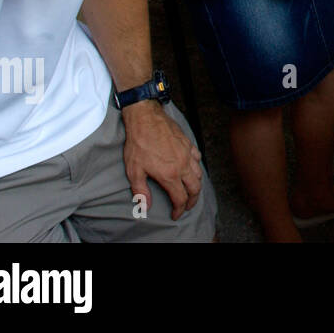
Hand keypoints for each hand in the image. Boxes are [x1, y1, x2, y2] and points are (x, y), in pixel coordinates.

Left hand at [121, 101, 202, 219]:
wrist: (146, 119)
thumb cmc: (139, 143)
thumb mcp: (134, 170)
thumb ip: (141, 190)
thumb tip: (146, 205)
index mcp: (169, 175)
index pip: (180, 198)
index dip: (179, 209)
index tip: (176, 214)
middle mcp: (182, 165)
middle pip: (195, 188)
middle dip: (192, 201)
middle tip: (187, 206)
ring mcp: (187, 154)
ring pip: (199, 174)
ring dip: (196, 185)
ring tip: (191, 190)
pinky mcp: (188, 143)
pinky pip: (197, 158)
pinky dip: (197, 166)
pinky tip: (191, 167)